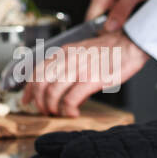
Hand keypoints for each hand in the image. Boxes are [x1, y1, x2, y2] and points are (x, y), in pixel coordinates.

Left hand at [19, 29, 149, 116]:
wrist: (129, 43)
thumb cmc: (109, 51)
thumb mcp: (81, 53)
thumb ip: (68, 69)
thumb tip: (63, 92)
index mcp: (63, 52)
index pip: (37, 70)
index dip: (29, 88)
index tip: (27, 100)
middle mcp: (66, 59)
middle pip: (41, 83)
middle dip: (39, 102)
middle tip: (44, 111)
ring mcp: (78, 68)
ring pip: (52, 92)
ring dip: (52, 107)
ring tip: (58, 114)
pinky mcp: (91, 79)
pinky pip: (71, 99)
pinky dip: (68, 109)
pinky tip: (73, 113)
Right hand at [86, 0, 156, 31]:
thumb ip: (121, 10)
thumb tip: (110, 27)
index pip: (90, 21)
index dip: (101, 33)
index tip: (114, 40)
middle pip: (97, 20)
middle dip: (111, 29)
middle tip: (126, 33)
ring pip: (105, 15)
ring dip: (117, 21)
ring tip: (131, 20)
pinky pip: (110, 10)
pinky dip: (120, 14)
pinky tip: (131, 13)